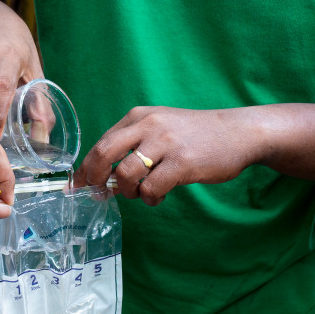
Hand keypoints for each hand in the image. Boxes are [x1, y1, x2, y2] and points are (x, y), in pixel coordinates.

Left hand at [73, 106, 260, 206]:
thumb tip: (103, 173)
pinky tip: (160, 196)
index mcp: (138, 116)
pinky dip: (150, 198)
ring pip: (126, 175)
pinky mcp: (182, 163)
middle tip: (99, 193)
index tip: (77, 185)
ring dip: (128, 192)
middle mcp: (148, 125)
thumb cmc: (195, 134)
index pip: (101, 142)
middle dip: (95, 179)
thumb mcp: (160, 126)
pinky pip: (151, 189)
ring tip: (141, 193)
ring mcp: (165, 143)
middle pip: (104, 154)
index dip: (86, 167)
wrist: (237, 133)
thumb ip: (133, 142)